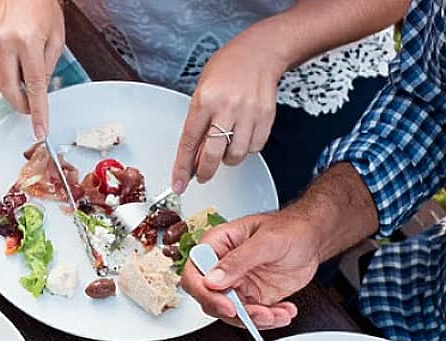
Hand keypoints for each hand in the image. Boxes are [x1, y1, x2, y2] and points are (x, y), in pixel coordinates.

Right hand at [0, 0, 64, 139]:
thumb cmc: (41, 7)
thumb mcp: (56, 38)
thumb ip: (48, 67)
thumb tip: (38, 93)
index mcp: (29, 41)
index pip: (34, 86)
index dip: (37, 112)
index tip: (39, 129)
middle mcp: (6, 42)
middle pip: (10, 91)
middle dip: (21, 104)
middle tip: (29, 107)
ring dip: (12, 83)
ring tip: (22, 65)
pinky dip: (1, 70)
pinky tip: (9, 56)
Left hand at [171, 31, 286, 191]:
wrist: (259, 52)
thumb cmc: (227, 68)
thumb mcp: (202, 89)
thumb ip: (198, 122)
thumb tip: (195, 155)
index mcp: (205, 100)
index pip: (189, 142)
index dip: (183, 168)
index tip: (179, 184)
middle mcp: (227, 107)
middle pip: (213, 154)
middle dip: (206, 172)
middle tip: (203, 175)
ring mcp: (249, 112)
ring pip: (236, 155)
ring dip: (228, 159)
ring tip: (225, 148)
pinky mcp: (266, 116)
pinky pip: (255, 147)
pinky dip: (247, 149)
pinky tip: (241, 138)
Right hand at [179, 210, 319, 328]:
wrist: (312, 238)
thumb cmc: (290, 228)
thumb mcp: (266, 240)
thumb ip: (238, 260)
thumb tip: (212, 280)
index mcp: (216, 246)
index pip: (195, 275)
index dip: (206, 294)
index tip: (228, 305)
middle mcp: (221, 268)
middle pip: (211, 300)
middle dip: (237, 313)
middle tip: (262, 313)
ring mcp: (236, 284)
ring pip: (232, 313)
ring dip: (256, 319)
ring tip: (279, 313)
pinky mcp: (251, 296)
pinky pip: (252, 316)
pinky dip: (269, 319)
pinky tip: (285, 311)